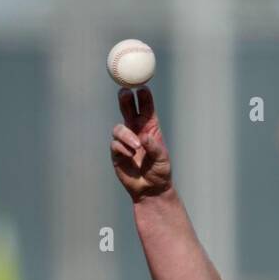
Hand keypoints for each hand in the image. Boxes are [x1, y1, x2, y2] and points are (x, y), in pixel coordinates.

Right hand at [110, 87, 172, 201]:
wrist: (150, 190)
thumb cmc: (160, 173)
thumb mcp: (162, 159)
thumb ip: (154, 147)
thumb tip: (143, 137)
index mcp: (150, 127)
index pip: (146, 107)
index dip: (143, 96)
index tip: (142, 89)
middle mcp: (136, 130)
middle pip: (127, 109)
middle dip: (125, 99)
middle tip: (125, 92)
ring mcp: (125, 141)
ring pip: (118, 128)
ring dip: (126, 134)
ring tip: (136, 145)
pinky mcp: (117, 153)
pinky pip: (115, 145)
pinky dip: (122, 148)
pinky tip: (130, 156)